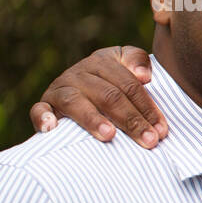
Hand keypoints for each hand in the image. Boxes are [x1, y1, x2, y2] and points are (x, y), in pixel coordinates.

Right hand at [30, 45, 167, 147]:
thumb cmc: (115, 83)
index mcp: (102, 62)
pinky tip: (52, 128)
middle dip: (131, 120)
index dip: (147, 108)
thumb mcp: (128, 67)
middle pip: (108, 95)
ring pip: (76, 102)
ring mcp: (59, 89)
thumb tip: (144, 76)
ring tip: (110, 136)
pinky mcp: (44, 104)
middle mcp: (79, 73)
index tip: (162, 130)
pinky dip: (43, 117)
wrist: (81, 90)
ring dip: (93, 120)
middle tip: (149, 140)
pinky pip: (39, 109)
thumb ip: (138, 62)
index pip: (129, 85)